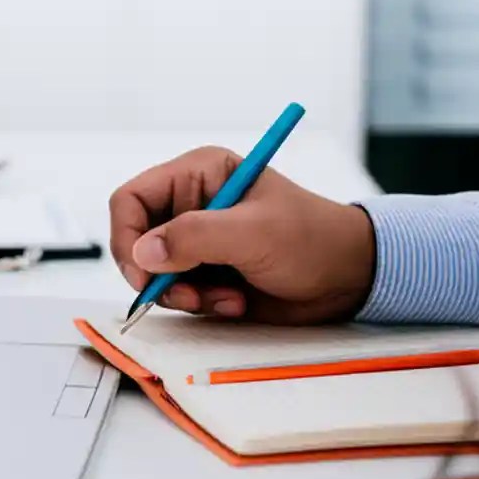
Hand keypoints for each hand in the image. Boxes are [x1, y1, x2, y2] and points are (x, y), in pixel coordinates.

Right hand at [108, 146, 375, 324]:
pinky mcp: (205, 271)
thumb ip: (194, 238)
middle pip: (136, 240)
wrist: (350, 278)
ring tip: (223, 298)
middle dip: (158, 274)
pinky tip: (234, 301)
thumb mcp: (253, 233)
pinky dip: (199, 304)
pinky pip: (176, 292)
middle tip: (187, 295)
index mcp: (198, 175)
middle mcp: (191, 204)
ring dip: (183, 294)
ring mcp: (197, 240)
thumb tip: (143, 253)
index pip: (131, 199)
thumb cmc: (312, 240)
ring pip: (153, 272)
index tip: (143, 273)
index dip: (128, 236)